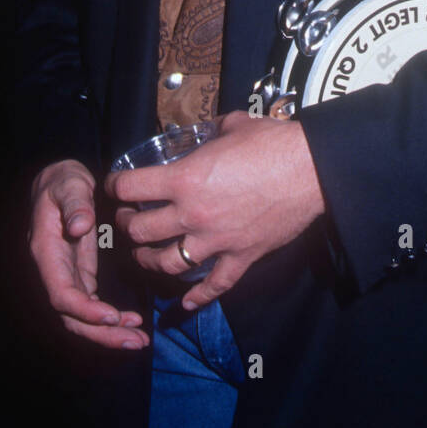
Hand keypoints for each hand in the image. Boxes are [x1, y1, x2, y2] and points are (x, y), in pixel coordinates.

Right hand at [28, 159, 147, 349]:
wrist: (60, 182)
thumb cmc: (63, 181)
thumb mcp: (69, 184)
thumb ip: (75, 204)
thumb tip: (80, 226)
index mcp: (47, 252)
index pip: (61, 293)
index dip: (84, 310)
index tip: (112, 315)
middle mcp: (54, 270)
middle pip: (71, 316)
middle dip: (101, 333)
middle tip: (136, 340)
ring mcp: (67, 275)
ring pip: (81, 317)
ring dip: (109, 332)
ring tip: (139, 340)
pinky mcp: (80, 275)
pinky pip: (91, 305)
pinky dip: (110, 318)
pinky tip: (133, 322)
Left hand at [105, 111, 324, 311]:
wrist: (311, 169)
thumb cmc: (272, 143)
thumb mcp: (234, 125)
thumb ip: (214, 130)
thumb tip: (212, 129)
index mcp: (184, 179)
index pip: (131, 187)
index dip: (116, 186)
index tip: (115, 186)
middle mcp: (193, 214)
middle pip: (141, 232)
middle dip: (127, 227)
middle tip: (128, 221)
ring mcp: (216, 240)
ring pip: (167, 263)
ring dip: (149, 261)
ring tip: (145, 255)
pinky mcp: (241, 257)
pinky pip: (214, 285)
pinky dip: (197, 297)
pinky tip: (185, 302)